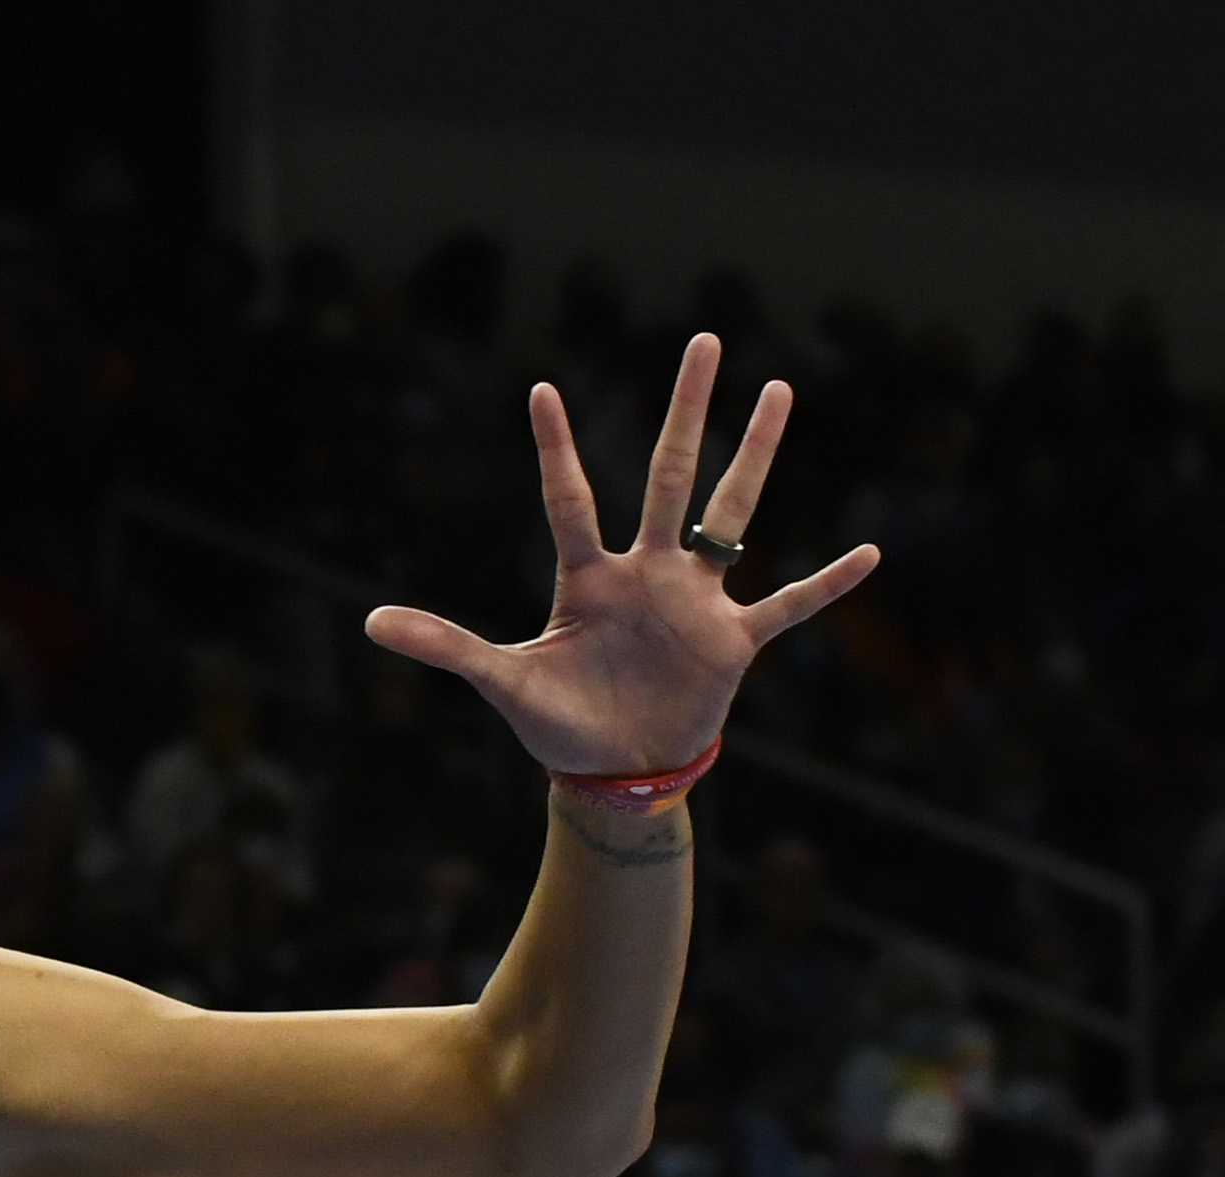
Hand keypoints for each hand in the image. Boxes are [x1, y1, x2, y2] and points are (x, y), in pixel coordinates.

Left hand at [367, 332, 878, 777]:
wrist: (613, 771)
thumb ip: (444, 646)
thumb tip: (369, 624)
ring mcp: (695, 601)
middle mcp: (648, 572)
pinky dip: (827, 584)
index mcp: (588, 579)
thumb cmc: (559, 723)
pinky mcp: (733, 641)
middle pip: (669, 475)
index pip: (571, 499)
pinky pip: (788, 605)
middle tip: (703, 341)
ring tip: (776, 389)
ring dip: (756, 455)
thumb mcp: (501, 682)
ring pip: (732, 513)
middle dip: (686, 411)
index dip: (556, 447)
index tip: (540, 388)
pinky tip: (871, 553)